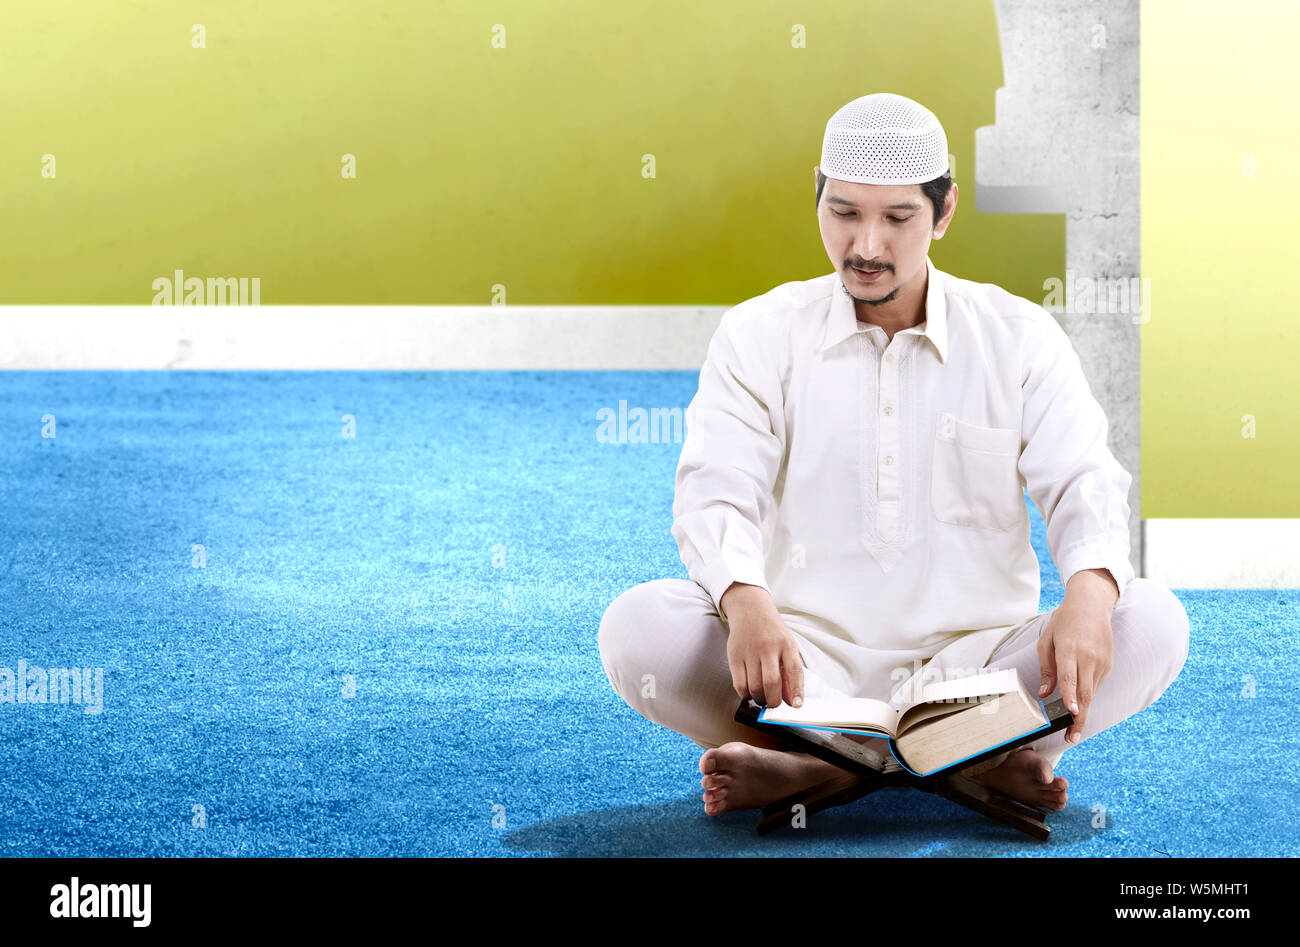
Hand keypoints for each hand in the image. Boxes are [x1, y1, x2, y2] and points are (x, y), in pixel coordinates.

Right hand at [719, 582, 804, 708]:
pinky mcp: (734, 656)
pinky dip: (745, 694)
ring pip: (754, 686)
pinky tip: (749, 692)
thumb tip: (793, 701)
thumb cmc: (772, 634)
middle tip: (774, 705)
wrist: (750, 610)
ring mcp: (750, 651)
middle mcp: (768, 647)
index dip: (797, 691)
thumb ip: (790, 673)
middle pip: (772, 682)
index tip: (797, 706)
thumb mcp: (787, 646)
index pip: (794, 671)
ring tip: (762, 698)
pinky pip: (739, 684)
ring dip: (759, 699)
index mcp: (786, 644)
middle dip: (774, 701)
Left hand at [1037, 587, 1114, 743]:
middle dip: (1079, 717)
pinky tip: (1079, 702)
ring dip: (1083, 710)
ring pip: (1091, 692)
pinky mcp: (1109, 664)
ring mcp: (1101, 661)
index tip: (1070, 712)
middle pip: (1085, 692)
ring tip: (1073, 728)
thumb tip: (1044, 694)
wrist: (1091, 604)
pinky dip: (1087, 695)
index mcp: (1069, 649)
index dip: (1070, 696)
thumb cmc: (1064, 622)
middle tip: (1072, 738)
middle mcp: (1088, 657)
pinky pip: (1096, 684)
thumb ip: (1046, 669)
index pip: (1070, 677)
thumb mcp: (1047, 641)